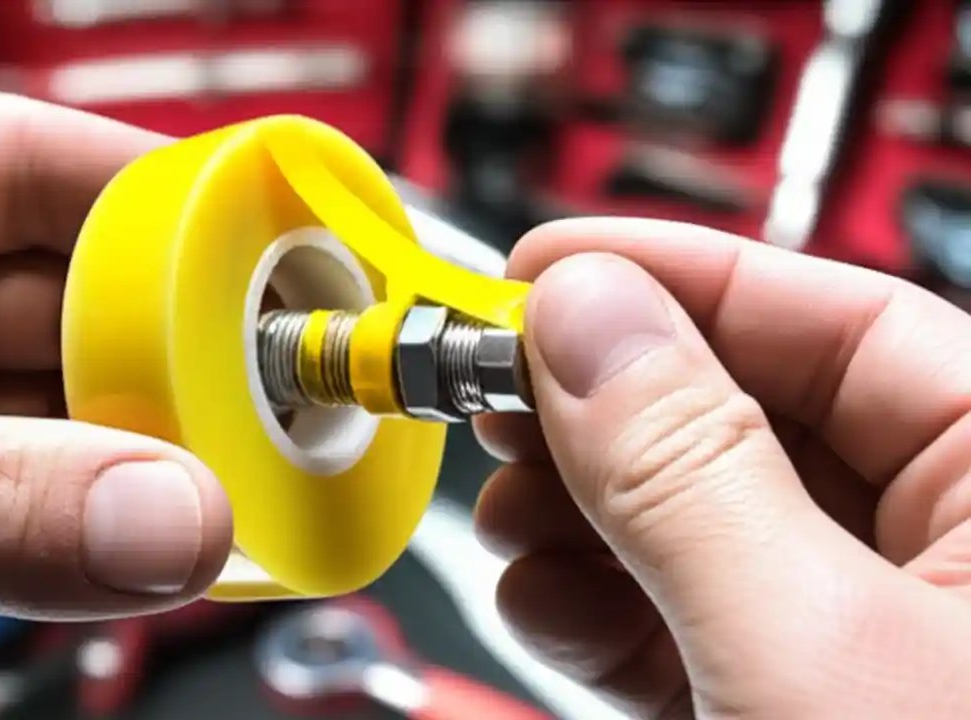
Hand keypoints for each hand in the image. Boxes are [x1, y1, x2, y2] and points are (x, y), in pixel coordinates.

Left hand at [0, 90, 232, 717]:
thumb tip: (163, 520)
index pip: (24, 163)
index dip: (156, 201)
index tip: (267, 247)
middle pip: (69, 295)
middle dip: (170, 348)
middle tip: (270, 392)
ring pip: (67, 412)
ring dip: (149, 450)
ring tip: (243, 476)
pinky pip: (41, 513)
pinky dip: (108, 535)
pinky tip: (168, 542)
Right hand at [474, 218, 970, 718]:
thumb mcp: (813, 641)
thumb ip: (689, 469)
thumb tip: (586, 313)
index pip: (849, 323)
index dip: (682, 278)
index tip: (546, 269)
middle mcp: (952, 558)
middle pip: (752, 420)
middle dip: (605, 411)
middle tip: (500, 390)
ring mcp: (864, 642)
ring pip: (699, 524)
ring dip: (579, 513)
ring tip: (510, 511)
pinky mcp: (785, 707)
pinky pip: (681, 624)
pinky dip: (595, 610)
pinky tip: (544, 600)